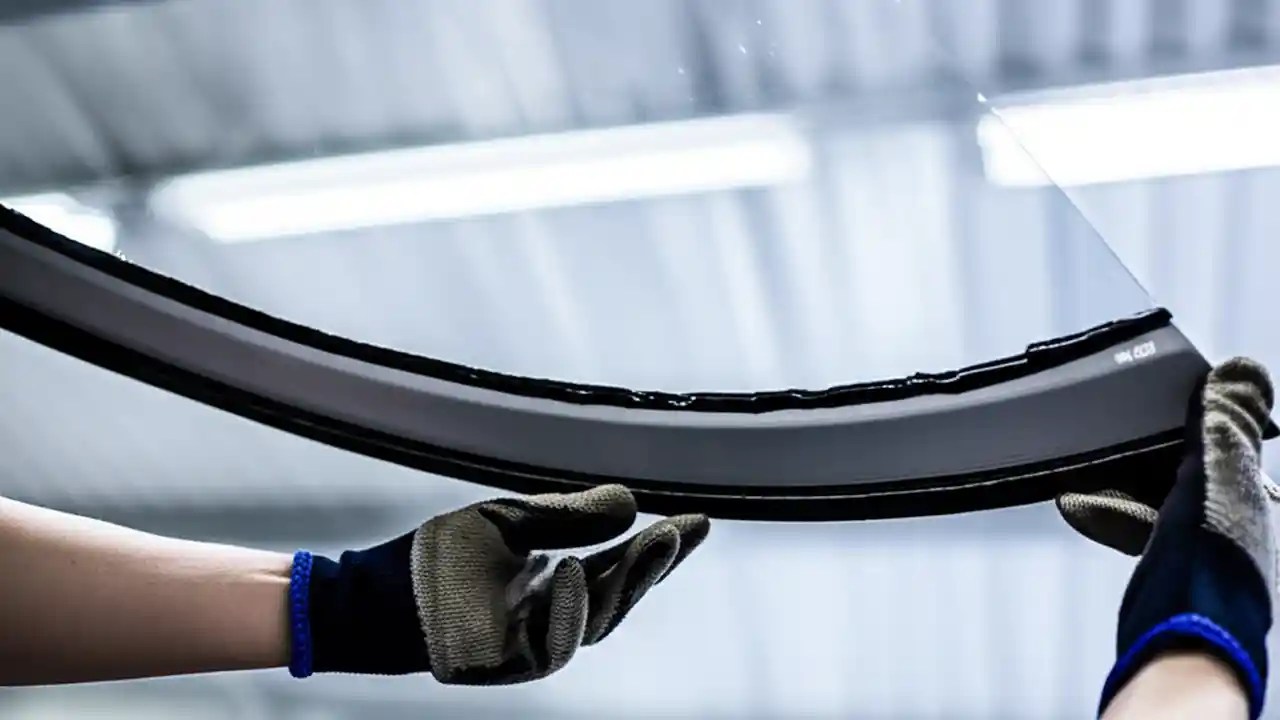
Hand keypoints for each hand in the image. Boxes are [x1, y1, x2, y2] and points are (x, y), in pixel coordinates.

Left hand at [289, 485, 709, 683]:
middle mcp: (554, 617)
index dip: (660, 547)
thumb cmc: (438, 561)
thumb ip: (567, 515)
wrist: (374, 595)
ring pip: (595, 619)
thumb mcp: (509, 523)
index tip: (699, 521)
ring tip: (654, 540)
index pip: (622, 566)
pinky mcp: (505, 664)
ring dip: (626, 581)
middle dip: (656, 563)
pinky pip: (550, 642)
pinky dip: (567, 608)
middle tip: (688, 529)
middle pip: (621, 595)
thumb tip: (630, 501)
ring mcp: (532, 643)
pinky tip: (578, 570)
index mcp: (559, 584)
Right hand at [1061, 358, 1275, 717]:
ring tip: (1081, 472)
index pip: (1225, 438)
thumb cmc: (1215, 563)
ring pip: (1154, 492)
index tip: (1152, 398)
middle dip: (1142, 449)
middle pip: (1185, 463)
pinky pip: (1134, 522)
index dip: (1190, 416)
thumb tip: (1243, 369)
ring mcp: (1201, 544)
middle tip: (1109, 432)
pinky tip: (1077, 502)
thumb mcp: (1223, 479)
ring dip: (1115, 479)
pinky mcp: (1166, 566)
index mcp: (1257, 495)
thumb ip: (1227, 428)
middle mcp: (1236, 518)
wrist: (1184, 642)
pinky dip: (1107, 510)